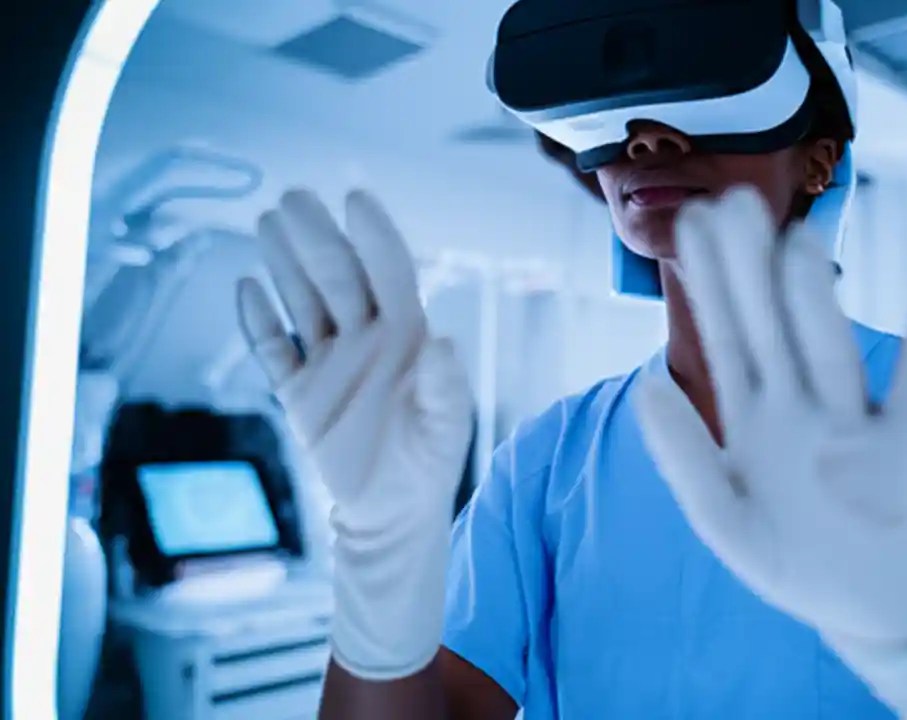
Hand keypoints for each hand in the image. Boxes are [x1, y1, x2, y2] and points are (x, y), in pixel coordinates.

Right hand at [237, 189, 473, 678]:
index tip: (356, 199)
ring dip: (285, 263)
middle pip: (338, 276)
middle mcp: (367, 339)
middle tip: (293, 198)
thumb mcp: (446, 431)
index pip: (390, 275)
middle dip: (317, 237)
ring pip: (303, 299)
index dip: (376, 237)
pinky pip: (274, 348)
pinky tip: (246, 289)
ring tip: (266, 222)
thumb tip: (445, 342)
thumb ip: (446, 388)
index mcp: (407, 338)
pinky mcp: (300, 390)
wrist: (389, 514)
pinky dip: (259, 321)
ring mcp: (330, 362)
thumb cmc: (427, 466)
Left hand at [634, 187, 906, 644]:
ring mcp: (852, 431)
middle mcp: (802, 413)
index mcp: (758, 422)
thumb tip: (645, 384)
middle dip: (751, 267)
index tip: (689, 224)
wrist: (866, 608)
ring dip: (815, 299)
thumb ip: (683, 458)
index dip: (709, 284)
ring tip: (798, 239)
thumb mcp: (723, 519)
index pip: (728, 339)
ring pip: (830, 352)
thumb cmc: (793, 559)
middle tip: (734, 198)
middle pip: (773, 329)